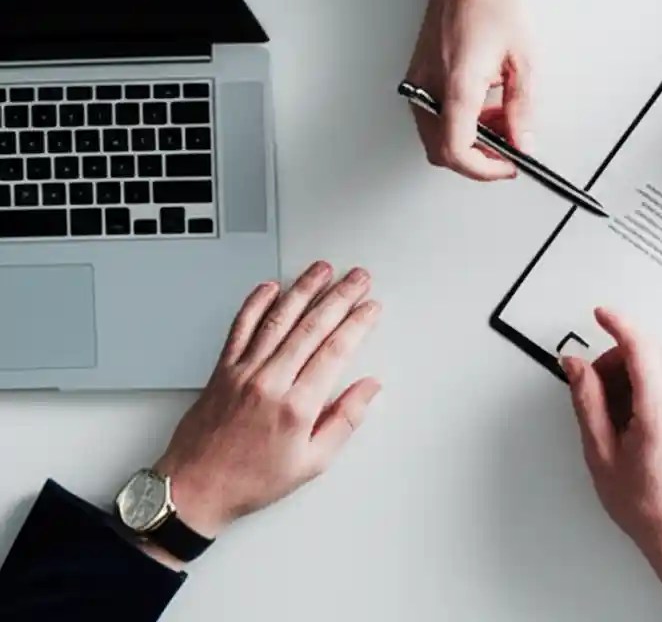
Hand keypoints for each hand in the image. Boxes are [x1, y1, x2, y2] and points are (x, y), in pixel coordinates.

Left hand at [153, 262, 382, 541]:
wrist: (194, 488)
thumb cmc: (251, 480)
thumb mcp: (312, 462)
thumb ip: (345, 420)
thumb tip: (368, 388)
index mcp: (297, 406)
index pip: (336, 350)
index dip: (358, 323)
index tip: (371, 308)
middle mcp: (269, 382)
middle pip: (312, 326)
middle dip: (340, 296)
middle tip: (358, 277)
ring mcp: (243, 372)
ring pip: (279, 319)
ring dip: (303, 289)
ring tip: (322, 270)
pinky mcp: (222, 370)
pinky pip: (240, 327)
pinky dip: (255, 303)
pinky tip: (270, 287)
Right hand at [407, 0, 535, 180]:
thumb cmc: (491, 1)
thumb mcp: (523, 60)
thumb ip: (522, 109)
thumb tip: (523, 142)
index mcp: (457, 86)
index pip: (456, 152)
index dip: (484, 170)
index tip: (508, 167)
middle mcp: (429, 87)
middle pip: (441, 152)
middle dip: (478, 158)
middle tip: (509, 150)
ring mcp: (419, 82)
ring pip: (436, 136)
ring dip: (470, 139)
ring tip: (502, 118)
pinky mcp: (418, 76)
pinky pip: (433, 116)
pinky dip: (459, 122)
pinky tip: (484, 105)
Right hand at [562, 309, 661, 621]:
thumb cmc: (645, 505)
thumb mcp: (601, 454)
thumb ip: (587, 401)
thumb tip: (576, 365)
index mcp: (661, 413)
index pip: (641, 348)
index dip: (618, 325)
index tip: (601, 315)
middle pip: (650, 354)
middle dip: (617, 360)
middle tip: (596, 391)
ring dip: (635, 375)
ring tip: (619, 418)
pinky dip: (653, 389)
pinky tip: (639, 422)